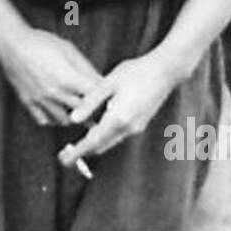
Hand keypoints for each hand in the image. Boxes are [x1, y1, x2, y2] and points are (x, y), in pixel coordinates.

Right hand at [0, 26, 105, 126]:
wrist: (11, 44)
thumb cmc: (40, 42)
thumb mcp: (68, 49)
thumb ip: (85, 67)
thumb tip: (100, 80)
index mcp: (68, 78)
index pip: (94, 96)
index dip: (103, 98)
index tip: (107, 98)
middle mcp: (55, 92)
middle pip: (82, 112)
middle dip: (92, 111)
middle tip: (97, 109)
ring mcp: (41, 99)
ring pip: (64, 120)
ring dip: (73, 117)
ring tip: (77, 111)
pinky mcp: (28, 101)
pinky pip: (43, 120)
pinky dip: (52, 119)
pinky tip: (56, 111)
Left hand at [57, 51, 184, 171]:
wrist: (166, 70)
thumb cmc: (136, 72)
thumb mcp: (108, 84)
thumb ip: (90, 103)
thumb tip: (73, 119)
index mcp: (118, 118)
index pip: (92, 142)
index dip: (77, 152)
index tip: (64, 160)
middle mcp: (128, 128)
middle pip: (101, 146)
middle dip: (84, 151)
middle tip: (66, 153)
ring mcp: (137, 127)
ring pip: (110, 142)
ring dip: (95, 143)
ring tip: (78, 142)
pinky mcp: (141, 123)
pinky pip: (119, 135)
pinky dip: (106, 136)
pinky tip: (97, 126)